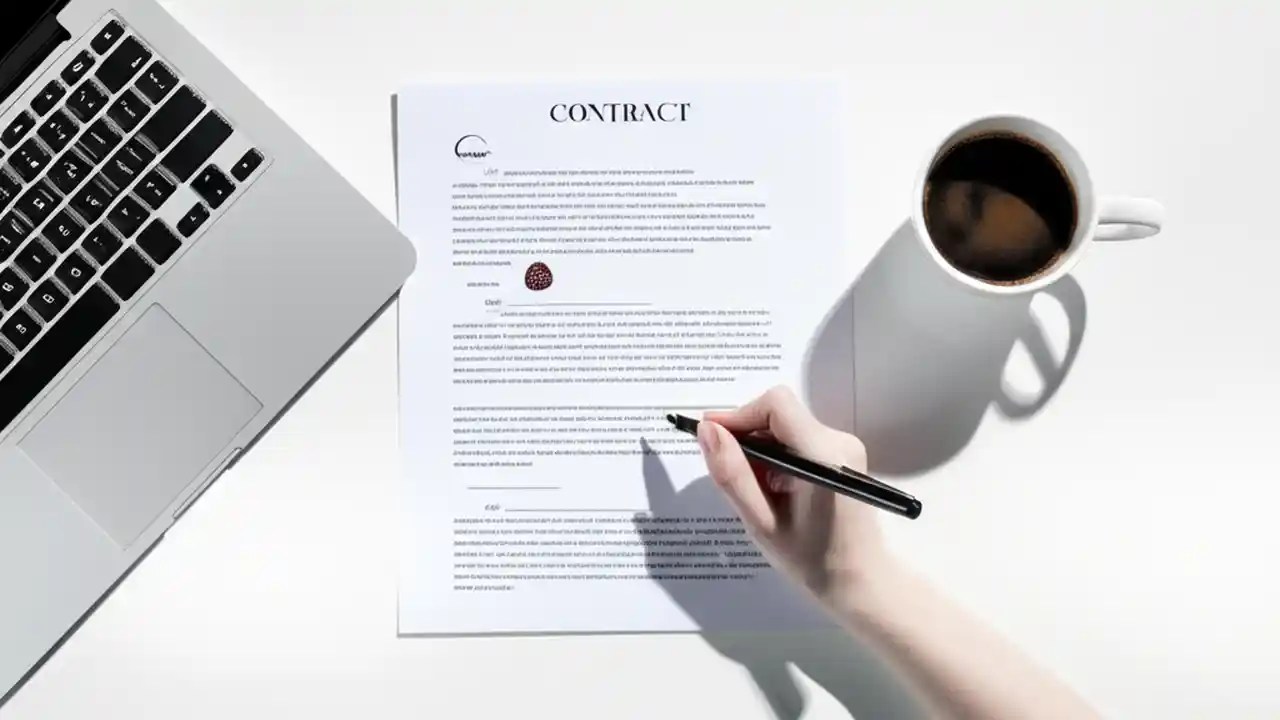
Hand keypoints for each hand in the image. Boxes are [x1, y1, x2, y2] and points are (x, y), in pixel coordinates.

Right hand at [697, 386, 890, 615]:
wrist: (860, 583)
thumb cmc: (811, 560)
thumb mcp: (761, 522)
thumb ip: (732, 474)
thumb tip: (707, 431)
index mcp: (823, 456)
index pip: (775, 405)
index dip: (738, 415)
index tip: (710, 437)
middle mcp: (839, 441)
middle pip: (779, 413)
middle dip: (747, 435)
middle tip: (729, 473)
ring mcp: (844, 446)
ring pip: (786, 425)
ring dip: (761, 448)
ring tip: (754, 490)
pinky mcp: (842, 455)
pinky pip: (798, 438)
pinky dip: (776, 455)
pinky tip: (772, 489)